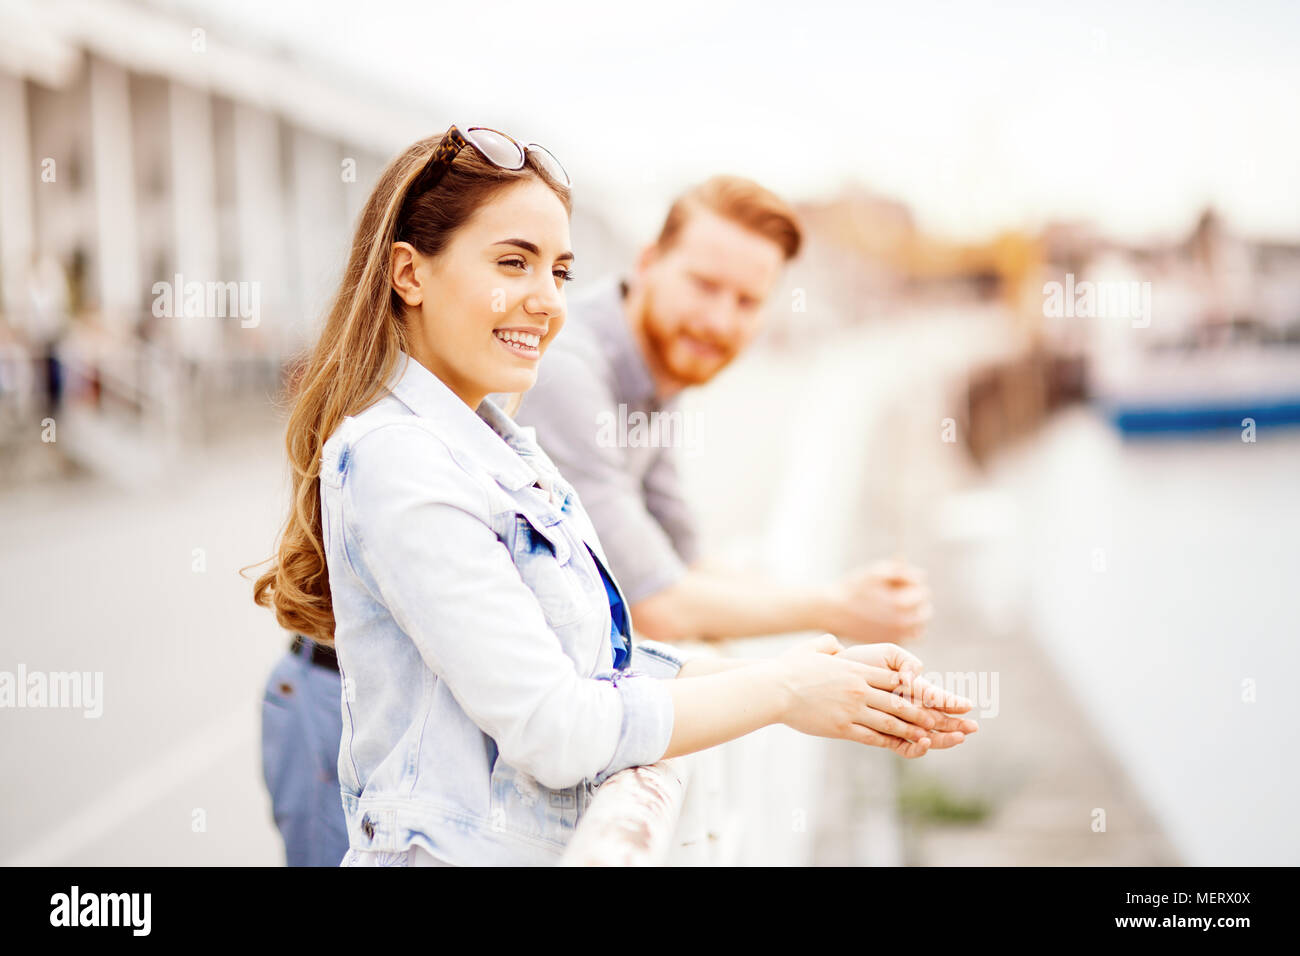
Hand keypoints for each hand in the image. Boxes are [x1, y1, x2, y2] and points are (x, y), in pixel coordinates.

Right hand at [767, 641, 938, 756]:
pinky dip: (890, 741)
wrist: (774, 687)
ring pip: (890, 720)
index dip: (915, 688)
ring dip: (912, 729)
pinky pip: (871, 736)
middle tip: (942, 720)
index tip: (931, 695)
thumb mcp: (813, 648)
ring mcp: (851, 708)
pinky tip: (902, 745)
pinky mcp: (841, 726)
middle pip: (899, 701)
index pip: (893, 679)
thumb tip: (835, 644)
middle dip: (923, 711)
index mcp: (855, 669)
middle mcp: (859, 688)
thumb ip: (828, 645)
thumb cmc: (790, 667)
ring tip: (930, 736)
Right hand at [825, 559, 931, 643]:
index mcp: (901, 603)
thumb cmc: (854, 588)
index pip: (924, 592)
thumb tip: (923, 577)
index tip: (900, 583)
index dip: (914, 584)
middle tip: (899, 596)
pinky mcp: (888, 643)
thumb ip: (904, 572)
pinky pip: (907, 638)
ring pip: (920, 628)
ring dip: (914, 618)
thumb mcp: (877, 571)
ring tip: (897, 609)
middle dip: (917, 601)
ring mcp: (895, 636)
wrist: (832, 610)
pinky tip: (890, 620)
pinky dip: (904, 630)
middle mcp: (902, 623)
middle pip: (926, 611)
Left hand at [835, 642, 979, 748]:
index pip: (937, 699)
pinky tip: (925, 741)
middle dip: (956, 725)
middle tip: (972, 729)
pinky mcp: (883, 736)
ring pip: (926, 737)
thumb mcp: (887, 654)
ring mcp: (897, 724)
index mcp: (913, 689)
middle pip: (937, 721)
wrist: (834, 674)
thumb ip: (906, 662)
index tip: (968, 705)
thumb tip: (914, 679)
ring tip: (957, 738)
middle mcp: (908, 709)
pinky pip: (903, 747)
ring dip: (943, 739)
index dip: (953, 703)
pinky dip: (916, 747)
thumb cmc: (862, 661)